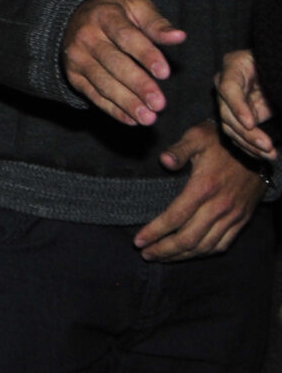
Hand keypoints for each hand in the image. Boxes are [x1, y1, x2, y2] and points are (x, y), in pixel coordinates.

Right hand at [63, 0, 185, 124]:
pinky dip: (112, 109)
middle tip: (159, 104)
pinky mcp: (73, 76)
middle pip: (114, 63)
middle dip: (138, 85)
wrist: (73, 19)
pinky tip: (131, 119)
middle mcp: (86, 36)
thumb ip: (157, 23)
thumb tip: (179, 36)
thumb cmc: (116, 15)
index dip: (146, 55)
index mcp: (104, 16)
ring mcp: (77, 58)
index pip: (126, 36)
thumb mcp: (136, 9)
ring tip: (148, 118)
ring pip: (102, 83)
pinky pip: (93, 95)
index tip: (165, 73)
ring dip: (126, 102)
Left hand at [136, 121, 264, 260]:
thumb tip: (163, 161)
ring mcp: (232, 216)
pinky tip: (190, 254)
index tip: (138, 240)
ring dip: (181, 255)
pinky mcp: (241, 220)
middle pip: (188, 238)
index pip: (175, 217)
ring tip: (161, 257)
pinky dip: (204, 253)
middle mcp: (219, 206)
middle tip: (146, 254)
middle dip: (164, 249)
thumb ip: (178, 150)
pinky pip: (222, 244)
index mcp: (204, 187)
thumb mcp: (197, 138)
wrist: (256, 152)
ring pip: (205, 246)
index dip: (155, 231)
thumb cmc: (222, 143)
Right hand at [218, 50, 275, 160]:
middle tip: (266, 145)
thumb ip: (275, 83)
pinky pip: (238, 134)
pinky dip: (250, 147)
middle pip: (226, 111)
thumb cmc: (277, 65)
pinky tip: (263, 155)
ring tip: (269, 153)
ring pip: (230, 127)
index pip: (228, 87)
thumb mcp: (276, 68)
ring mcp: (230, 102)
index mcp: (235, 65)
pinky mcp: (239, 117)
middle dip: (246, 132)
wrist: (278, 71)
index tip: (251, 123)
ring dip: (248, 143)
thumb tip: (269, 104)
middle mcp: (226, 84)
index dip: (238, 106)